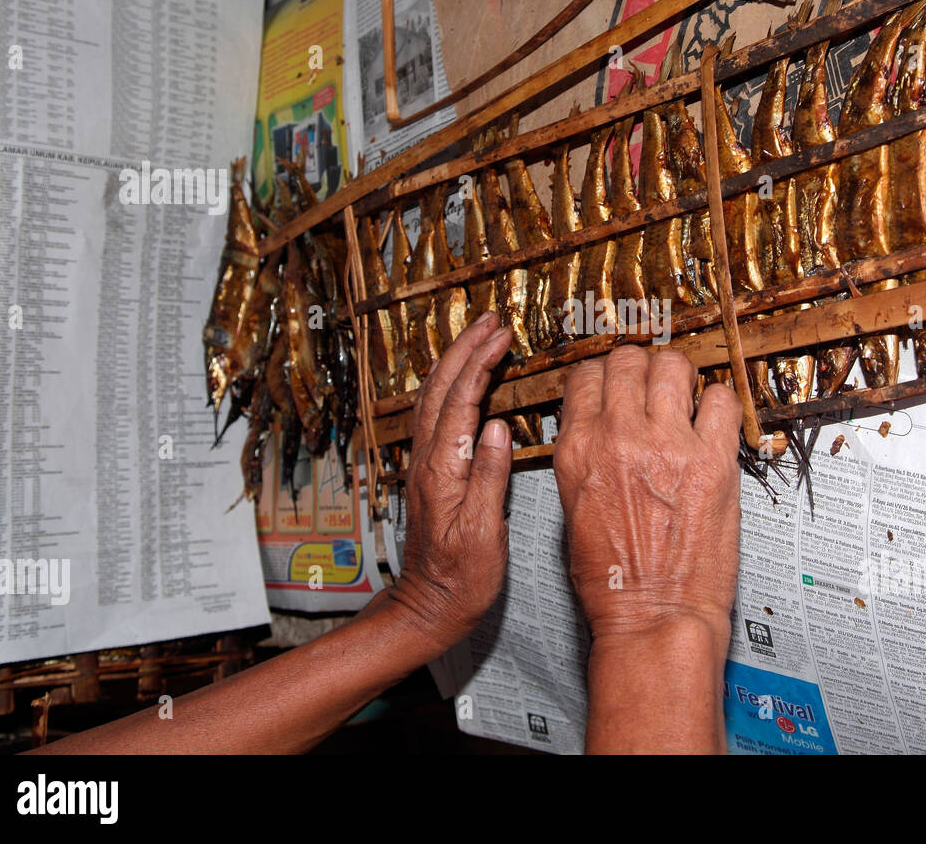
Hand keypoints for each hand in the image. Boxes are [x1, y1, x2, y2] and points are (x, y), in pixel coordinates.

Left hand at [382, 311, 513, 656]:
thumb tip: (498, 427)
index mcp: (442, 471)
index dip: (480, 363)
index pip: (460, 401)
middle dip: (464, 348)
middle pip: (439, 390)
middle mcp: (426, 461)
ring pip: (433, 399)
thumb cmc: (460, 580)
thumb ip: (489, 478)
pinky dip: (450, 387)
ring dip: (454, 362)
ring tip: (479, 336)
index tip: (501, 334)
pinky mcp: (429, 474)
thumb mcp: (483, 534)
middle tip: (489, 318)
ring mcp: (424, 466)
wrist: (427, 608)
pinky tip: (465, 382)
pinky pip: (435, 416)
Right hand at [553, 345, 742, 643]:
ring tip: (684, 395)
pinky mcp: (713, 462)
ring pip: (673, 366)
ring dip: (678, 376)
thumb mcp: (573, 511)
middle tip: (652, 386)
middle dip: (640, 369)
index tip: (616, 384)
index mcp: (579, 451)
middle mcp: (620, 439)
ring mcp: (669, 446)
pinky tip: (713, 421)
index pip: (586, 377)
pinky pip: (723, 400)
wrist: (654, 616)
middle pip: (628, 361)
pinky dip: (719, 403)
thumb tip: (600, 427)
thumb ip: (584, 458)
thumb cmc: (614, 581)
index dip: (603, 376)